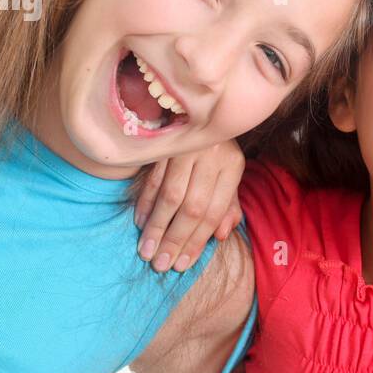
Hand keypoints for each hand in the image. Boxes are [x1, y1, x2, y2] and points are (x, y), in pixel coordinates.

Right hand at [135, 141, 244, 272]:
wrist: (197, 108)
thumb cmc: (215, 150)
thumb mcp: (228, 174)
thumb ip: (227, 206)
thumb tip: (220, 236)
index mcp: (232, 165)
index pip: (214, 211)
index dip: (198, 240)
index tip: (182, 264)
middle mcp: (211, 156)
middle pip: (193, 207)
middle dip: (175, 239)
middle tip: (161, 263)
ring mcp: (186, 148)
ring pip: (171, 196)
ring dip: (156, 226)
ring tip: (147, 251)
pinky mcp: (164, 143)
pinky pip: (153, 178)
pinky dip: (145, 202)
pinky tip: (140, 222)